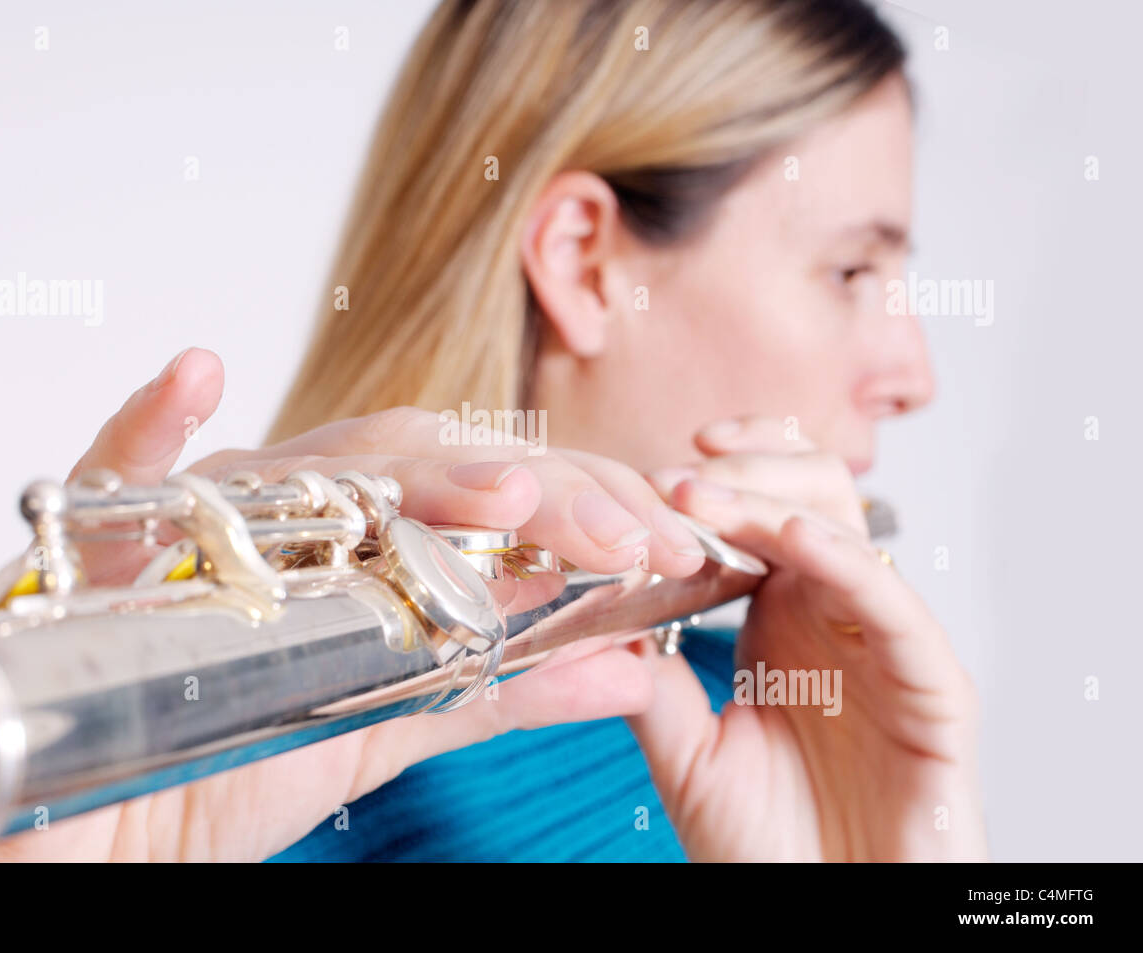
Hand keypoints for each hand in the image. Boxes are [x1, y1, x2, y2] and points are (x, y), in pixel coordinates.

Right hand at [0, 350, 687, 860]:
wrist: (94, 842)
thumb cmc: (216, 772)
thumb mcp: (378, 726)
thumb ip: (495, 688)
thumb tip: (629, 664)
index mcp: (346, 545)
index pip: (478, 495)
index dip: (582, 509)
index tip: (671, 547)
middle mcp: (277, 517)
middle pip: (416, 468)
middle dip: (537, 496)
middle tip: (631, 534)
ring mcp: (189, 525)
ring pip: (300, 469)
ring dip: (407, 472)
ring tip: (506, 489)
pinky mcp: (87, 556)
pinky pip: (107, 478)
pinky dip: (144, 429)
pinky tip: (198, 376)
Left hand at [635, 417, 986, 860]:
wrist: (833, 917)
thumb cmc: (773, 848)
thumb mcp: (688, 755)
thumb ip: (649, 683)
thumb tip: (593, 615)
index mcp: (783, 621)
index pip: (763, 516)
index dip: (723, 477)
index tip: (657, 467)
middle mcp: (836, 619)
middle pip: (809, 499)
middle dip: (745, 472)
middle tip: (675, 474)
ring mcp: (887, 646)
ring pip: (847, 532)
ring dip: (774, 501)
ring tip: (703, 493)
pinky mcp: (934, 688)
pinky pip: (894, 605)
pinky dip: (842, 561)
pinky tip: (789, 538)